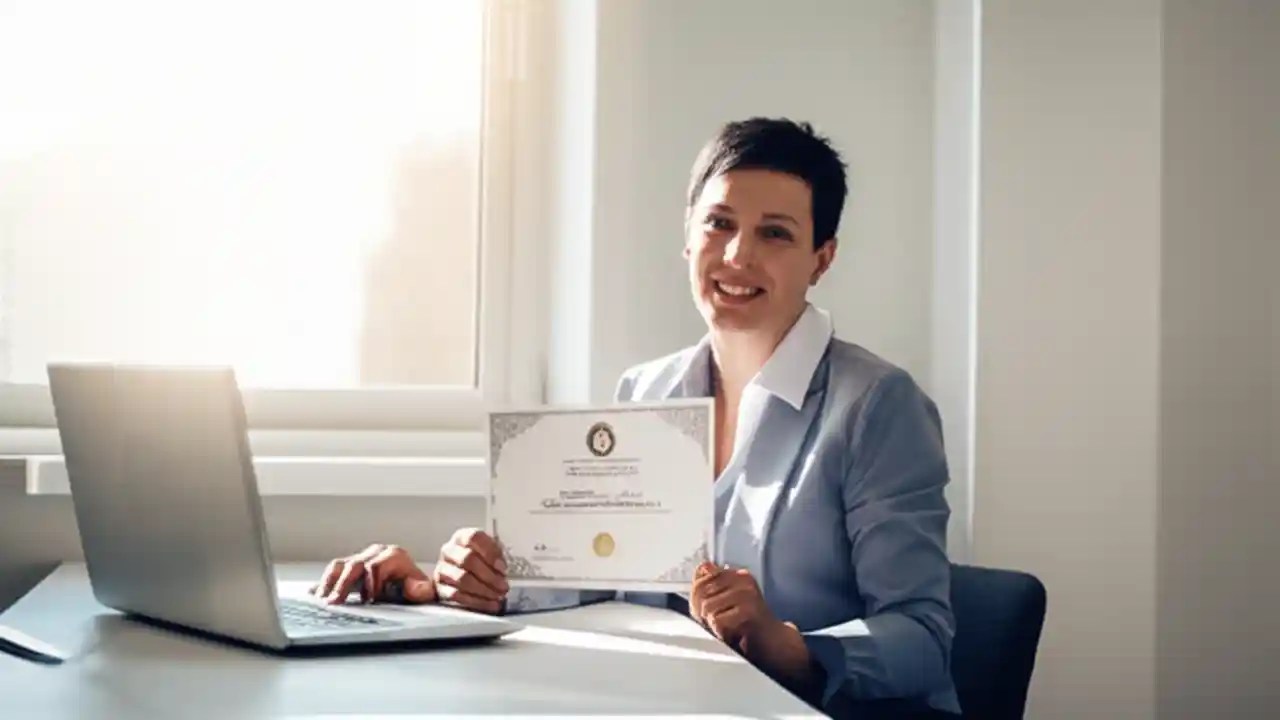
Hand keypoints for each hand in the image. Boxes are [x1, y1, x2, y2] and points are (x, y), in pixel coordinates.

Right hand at [311, 544, 435, 604]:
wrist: (413, 587)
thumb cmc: (417, 590)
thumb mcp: (425, 591)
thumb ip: (420, 589)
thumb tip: (412, 586)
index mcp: (394, 556)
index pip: (376, 567)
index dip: (371, 585)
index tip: (368, 603)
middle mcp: (375, 553)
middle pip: (354, 565)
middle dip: (344, 586)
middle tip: (334, 604)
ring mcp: (361, 559)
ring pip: (340, 566)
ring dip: (329, 583)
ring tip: (322, 601)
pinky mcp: (349, 568)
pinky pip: (333, 572)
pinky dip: (323, 584)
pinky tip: (314, 595)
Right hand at [431, 527, 509, 614]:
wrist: (463, 574)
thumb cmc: (480, 561)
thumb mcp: (491, 552)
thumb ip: (496, 556)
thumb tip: (500, 569)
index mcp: (462, 537)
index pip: (474, 538)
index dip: (490, 553)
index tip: (502, 567)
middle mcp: (449, 550)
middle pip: (467, 559)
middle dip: (489, 575)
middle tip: (503, 586)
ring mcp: (442, 569)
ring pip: (462, 579)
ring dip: (483, 590)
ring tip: (498, 596)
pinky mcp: (440, 588)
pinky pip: (456, 595)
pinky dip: (476, 601)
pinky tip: (489, 604)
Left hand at [690, 562, 775, 647]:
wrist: (773, 644)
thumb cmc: (749, 626)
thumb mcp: (729, 601)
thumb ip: (713, 584)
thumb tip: (701, 568)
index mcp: (738, 575)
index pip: (702, 575)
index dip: (697, 597)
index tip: (706, 610)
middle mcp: (743, 581)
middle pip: (701, 592)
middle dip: (702, 612)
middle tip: (717, 623)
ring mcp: (747, 595)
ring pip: (707, 608)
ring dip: (712, 625)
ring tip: (728, 629)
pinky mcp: (748, 612)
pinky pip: (717, 622)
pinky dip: (721, 633)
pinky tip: (734, 634)